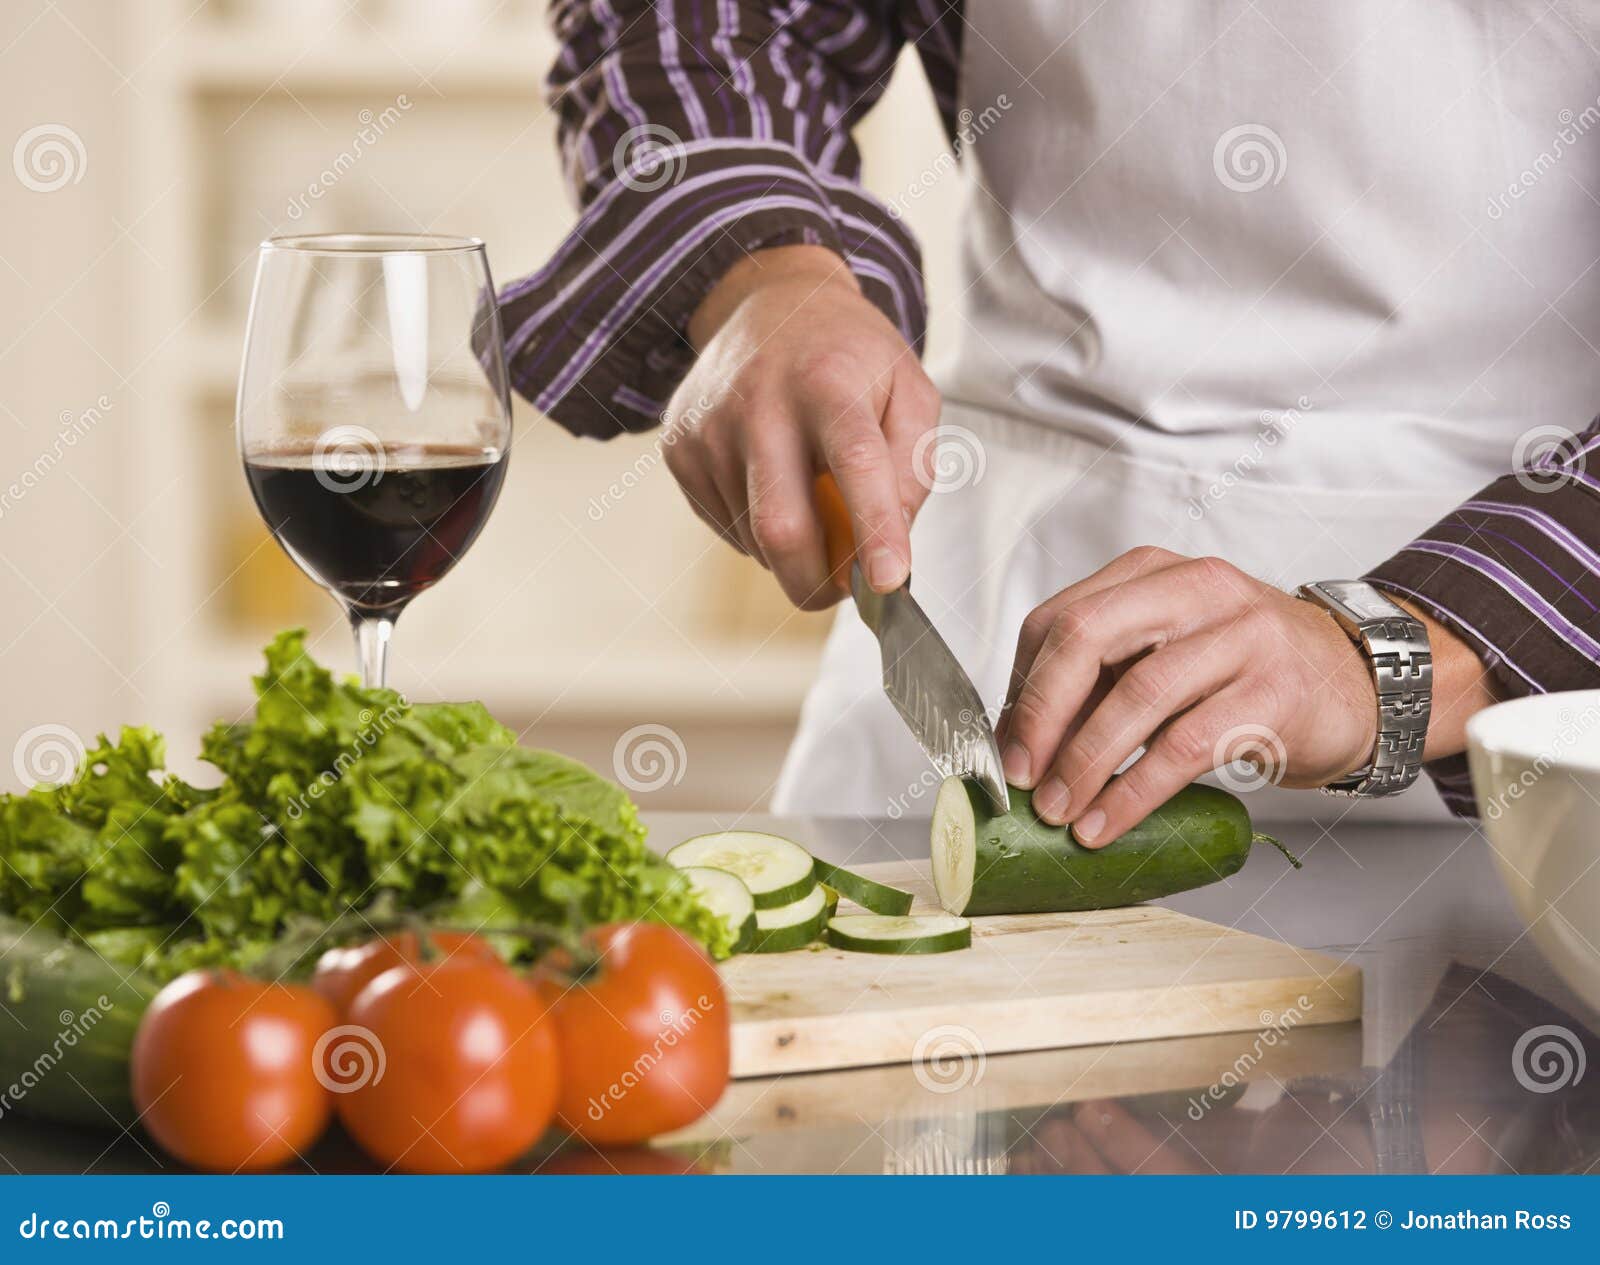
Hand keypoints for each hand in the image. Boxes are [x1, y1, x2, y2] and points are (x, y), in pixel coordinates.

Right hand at [663, 245, 940, 608]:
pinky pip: (725, 526)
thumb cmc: (849, 357)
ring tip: (812, 502)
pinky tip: (773, 487)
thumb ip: (914, 466)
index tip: (889, 583)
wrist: (769, 304)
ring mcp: (709, 427)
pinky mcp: (679, 448)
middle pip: (781, 526)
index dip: (875, 530)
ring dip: (792, 551)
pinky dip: (757, 533)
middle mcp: (760, 402)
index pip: (856, 465)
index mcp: (827, 381)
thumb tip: (891, 541)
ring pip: (753, 538)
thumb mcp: (910, 391)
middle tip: (844, 588)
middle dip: (816, 584)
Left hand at [994, 547, 1457, 846]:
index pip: (1060, 619)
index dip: (1022, 688)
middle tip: (1018, 777)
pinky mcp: (1273, 692)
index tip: (1002, 747)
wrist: (1358, 682)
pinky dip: (1134, 791)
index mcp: (1154, 574)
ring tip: (1056, 810)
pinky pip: (1185, 746)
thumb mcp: (1168, 652)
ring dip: (1084, 762)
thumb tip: (1018, 741)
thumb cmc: (1247, 670)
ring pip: (1138, 695)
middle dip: (1041, 715)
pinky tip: (1106, 821)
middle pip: (1087, 638)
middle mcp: (1196, 589)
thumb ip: (1101, 679)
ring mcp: (1242, 635)